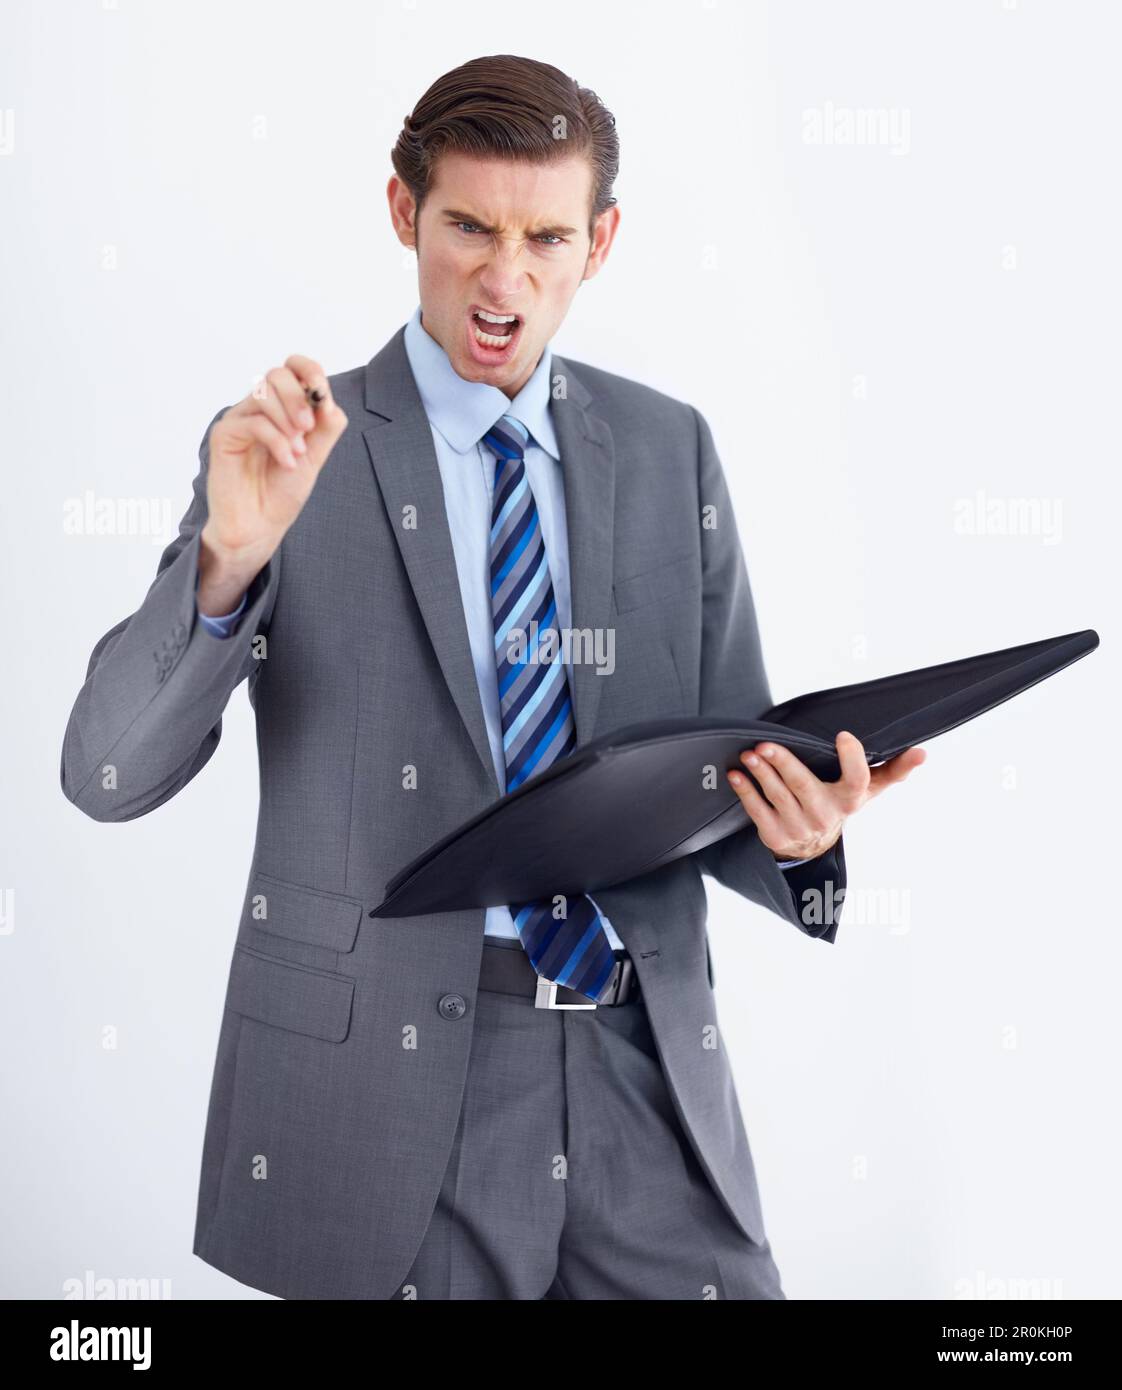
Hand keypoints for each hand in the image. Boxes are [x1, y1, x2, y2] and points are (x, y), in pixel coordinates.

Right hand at [201, 354, 348, 575]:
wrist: (260, 524)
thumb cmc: (283, 490)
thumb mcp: (315, 456)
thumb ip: (326, 427)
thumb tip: (329, 398)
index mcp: (281, 408)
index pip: (291, 368)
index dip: (307, 369)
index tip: (321, 389)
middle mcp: (257, 408)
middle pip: (276, 376)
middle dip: (298, 398)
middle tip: (308, 430)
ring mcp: (239, 420)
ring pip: (263, 394)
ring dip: (288, 423)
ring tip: (298, 453)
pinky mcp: (224, 435)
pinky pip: (254, 423)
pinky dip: (277, 442)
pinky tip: (287, 463)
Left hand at [726, 730, 925, 861]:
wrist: (815, 847)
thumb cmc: (841, 803)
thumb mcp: (868, 790)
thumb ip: (894, 770)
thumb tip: (923, 752)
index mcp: (850, 800)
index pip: (857, 779)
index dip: (852, 758)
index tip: (844, 736)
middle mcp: (826, 815)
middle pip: (803, 785)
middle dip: (784, 763)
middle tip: (766, 744)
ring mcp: (799, 827)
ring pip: (777, 795)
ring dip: (761, 773)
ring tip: (750, 754)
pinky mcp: (775, 835)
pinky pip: (757, 810)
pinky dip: (745, 791)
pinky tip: (737, 774)